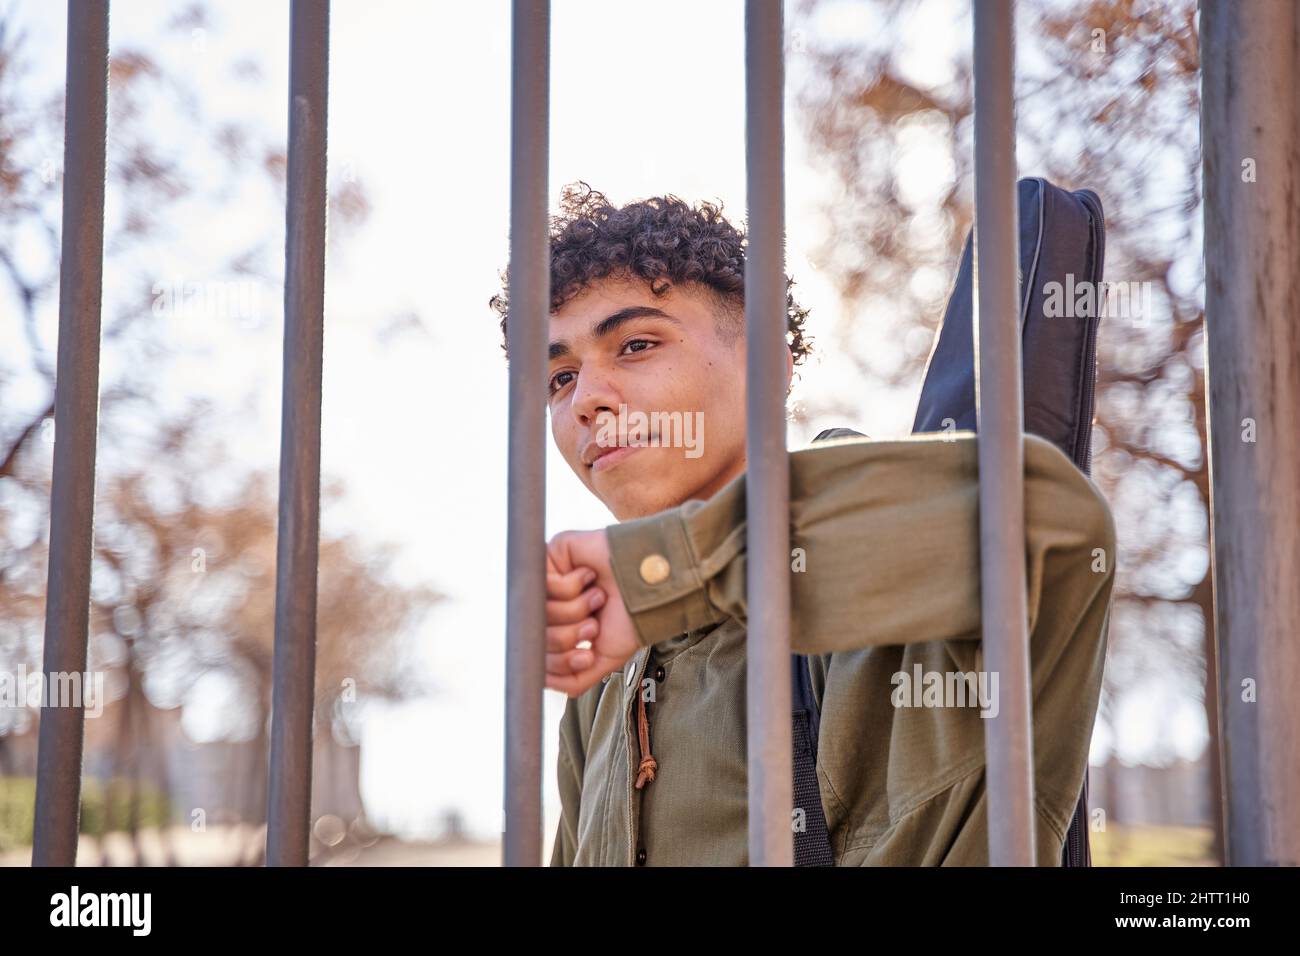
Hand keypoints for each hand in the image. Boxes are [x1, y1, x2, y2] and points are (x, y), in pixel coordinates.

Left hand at [545, 529, 638, 697]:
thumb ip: (574, 678)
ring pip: (541, 610)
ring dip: (576, 608)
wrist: (652, 585)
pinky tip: (589, 577)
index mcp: (563, 628)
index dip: (560, 661)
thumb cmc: (632, 616)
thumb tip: (542, 682)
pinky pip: (544, 583)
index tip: (587, 657)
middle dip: (571, 634)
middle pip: (539, 635)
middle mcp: (552, 605)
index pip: (541, 655)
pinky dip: (573, 586)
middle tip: (594, 624)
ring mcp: (548, 581)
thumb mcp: (604, 658)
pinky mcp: (550, 556)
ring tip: (597, 597)